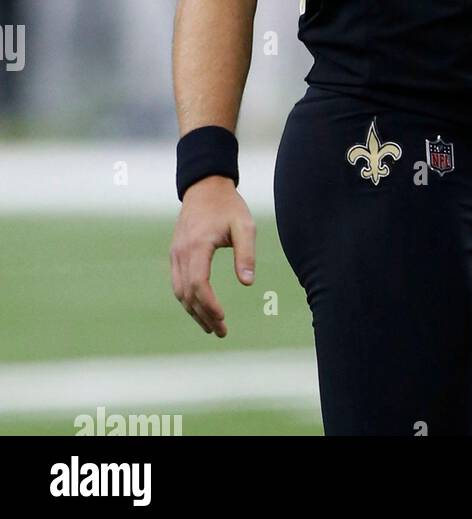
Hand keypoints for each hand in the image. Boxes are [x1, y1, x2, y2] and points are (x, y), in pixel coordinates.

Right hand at [170, 176, 255, 336]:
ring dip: (195, 312)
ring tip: (212, 327)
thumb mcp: (244, 225)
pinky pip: (178, 283)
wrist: (205, 187)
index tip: (223, 317)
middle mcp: (181, 252)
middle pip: (187, 293)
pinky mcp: (176, 255)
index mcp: (197, 245)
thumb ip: (246, 253)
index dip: (209, 304)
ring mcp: (175, 254)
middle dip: (203, 315)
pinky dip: (189, 300)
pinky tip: (201, 309)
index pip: (198, 283)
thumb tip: (248, 283)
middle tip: (221, 332)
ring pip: (180, 292)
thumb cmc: (228, 206)